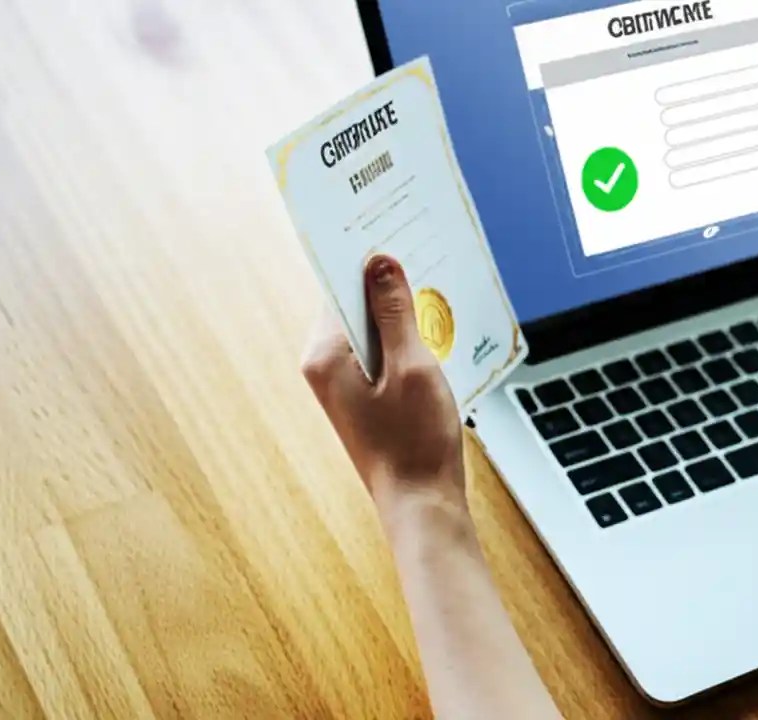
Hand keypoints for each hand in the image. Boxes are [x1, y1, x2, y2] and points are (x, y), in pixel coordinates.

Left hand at [300, 255, 463, 509]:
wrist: (421, 503)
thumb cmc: (415, 442)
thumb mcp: (412, 367)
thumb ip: (395, 312)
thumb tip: (381, 263)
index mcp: (324, 356)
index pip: (337, 287)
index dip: (365, 259)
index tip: (389, 228)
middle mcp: (324, 367)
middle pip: (352, 304)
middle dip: (386, 284)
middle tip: (421, 255)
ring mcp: (342, 383)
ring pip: (370, 327)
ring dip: (400, 313)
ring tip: (433, 296)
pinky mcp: (362, 395)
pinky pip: (380, 350)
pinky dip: (403, 339)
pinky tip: (431, 336)